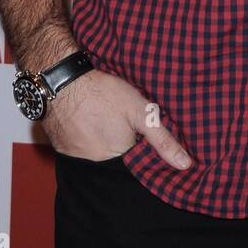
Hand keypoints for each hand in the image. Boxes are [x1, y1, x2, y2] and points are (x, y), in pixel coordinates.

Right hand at [42, 68, 192, 169]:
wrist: (63, 81)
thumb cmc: (104, 93)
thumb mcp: (141, 112)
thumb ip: (163, 140)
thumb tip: (186, 165)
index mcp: (118, 159)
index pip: (137, 167)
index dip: (144, 154)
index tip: (145, 141)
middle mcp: (95, 166)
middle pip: (117, 164)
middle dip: (124, 151)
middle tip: (123, 128)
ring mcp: (76, 159)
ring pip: (98, 159)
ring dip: (105, 147)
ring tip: (107, 125)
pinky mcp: (62, 151)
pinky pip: (80, 153)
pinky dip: (87, 143)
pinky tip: (91, 126)